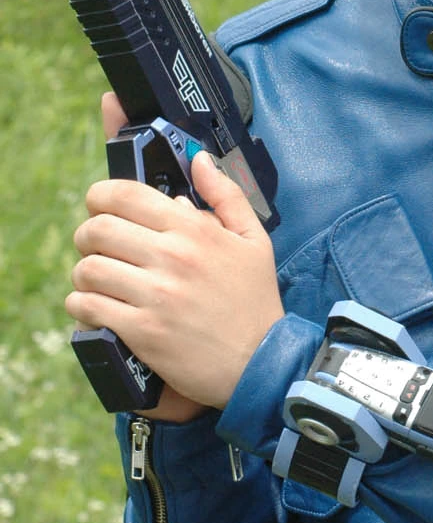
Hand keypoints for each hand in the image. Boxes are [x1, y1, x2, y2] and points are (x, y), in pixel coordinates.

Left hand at [67, 96, 283, 415]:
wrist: (260, 363)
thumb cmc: (255, 300)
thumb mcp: (254, 240)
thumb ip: (226, 194)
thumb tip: (199, 159)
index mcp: (194, 229)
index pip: (124, 195)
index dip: (100, 196)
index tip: (99, 205)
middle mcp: (172, 257)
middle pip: (96, 229)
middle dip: (87, 235)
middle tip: (97, 247)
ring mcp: (155, 296)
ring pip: (87, 269)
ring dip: (85, 273)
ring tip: (98, 280)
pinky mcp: (142, 332)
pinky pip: (88, 307)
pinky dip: (82, 305)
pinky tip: (95, 308)